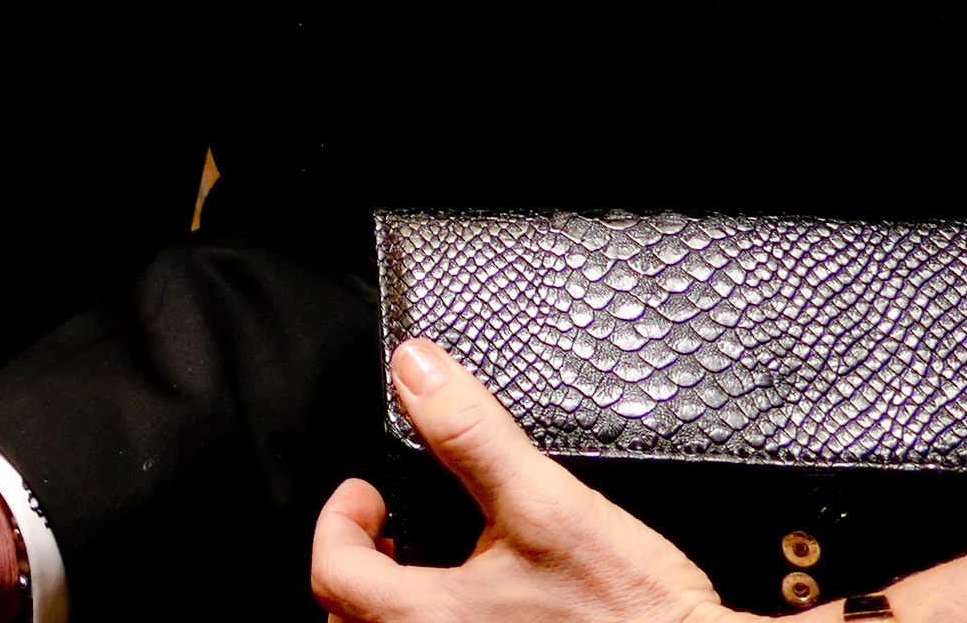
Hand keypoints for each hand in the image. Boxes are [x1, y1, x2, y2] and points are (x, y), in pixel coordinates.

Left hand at [312, 341, 737, 622]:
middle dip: (361, 572)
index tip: (365, 496)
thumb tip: (418, 369)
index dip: (340, 523)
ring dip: (395, 609)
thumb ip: (473, 435)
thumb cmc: (633, 609)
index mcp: (431, 619)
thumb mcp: (548, 503)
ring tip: (433, 572)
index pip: (333, 574)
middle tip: (390, 534)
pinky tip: (487, 605)